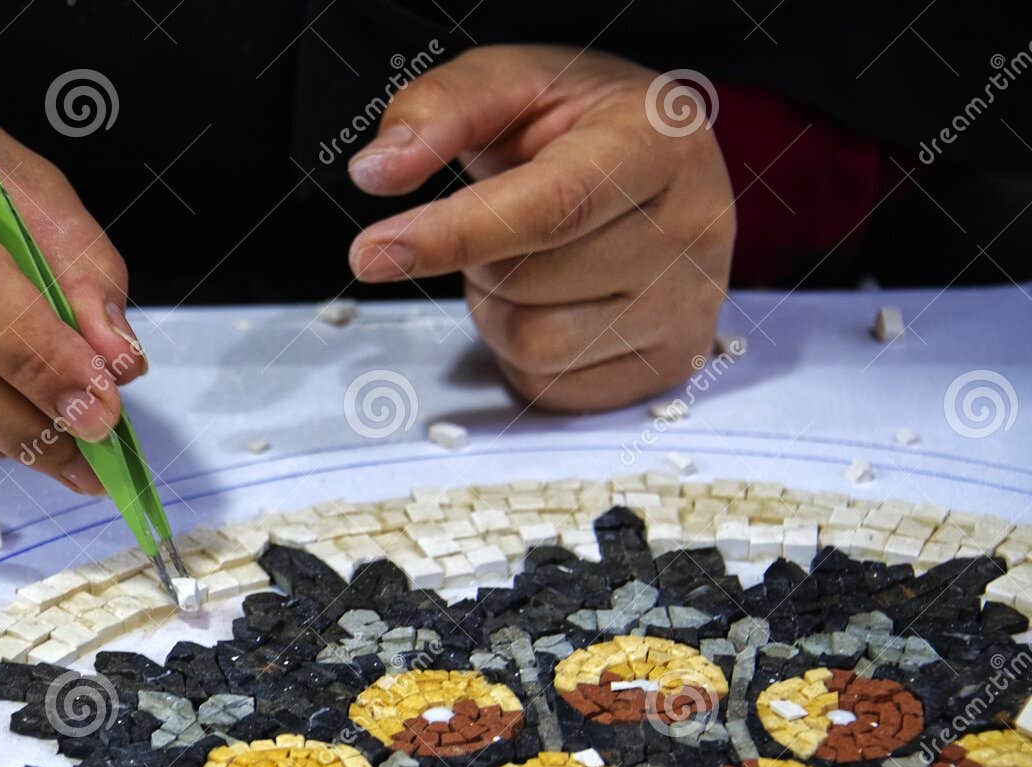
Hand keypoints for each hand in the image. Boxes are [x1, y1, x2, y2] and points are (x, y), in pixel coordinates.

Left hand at [347, 47, 734, 411]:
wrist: (654, 164)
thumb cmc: (579, 124)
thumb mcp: (511, 83)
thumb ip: (438, 111)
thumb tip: (376, 171)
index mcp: (659, 140)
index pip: (551, 206)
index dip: (453, 234)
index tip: (373, 253)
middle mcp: (692, 226)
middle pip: (529, 282)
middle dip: (480, 260)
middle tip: (504, 218)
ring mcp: (687, 305)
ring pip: (535, 344)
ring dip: (499, 309)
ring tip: (533, 258)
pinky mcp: (666, 364)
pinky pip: (552, 384)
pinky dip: (525, 352)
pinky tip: (558, 301)